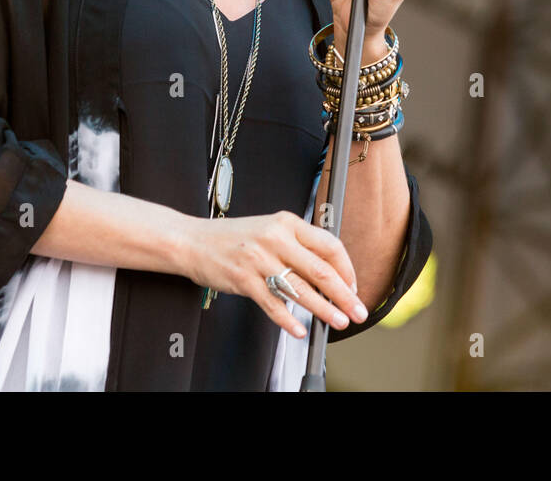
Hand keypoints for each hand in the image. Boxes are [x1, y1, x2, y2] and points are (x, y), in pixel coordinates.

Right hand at [181, 211, 369, 337]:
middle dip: (344, 294)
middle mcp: (276, 238)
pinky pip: (272, 304)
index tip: (353, 286)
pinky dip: (288, 320)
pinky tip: (299, 329)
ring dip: (323, 309)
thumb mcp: (270, 230)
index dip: (347, 268)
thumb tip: (327, 274)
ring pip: (300, 289)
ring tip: (337, 321)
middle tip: (356, 310)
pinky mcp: (244, 279)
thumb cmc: (234, 237)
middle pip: (320, 270)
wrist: (193, 241)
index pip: (329, 244)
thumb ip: (297, 246)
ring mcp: (259, 259)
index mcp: (287, 222)